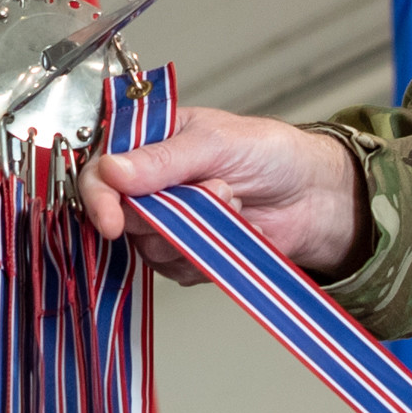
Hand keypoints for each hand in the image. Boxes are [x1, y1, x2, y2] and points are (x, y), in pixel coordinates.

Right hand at [80, 106, 371, 285]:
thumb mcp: (216, 142)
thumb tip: (112, 171)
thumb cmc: (270, 153)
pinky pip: (177, 269)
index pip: (98, 172)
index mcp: (146, 143)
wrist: (313, 195)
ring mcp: (166, 223)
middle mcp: (148, 185)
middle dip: (161, 215)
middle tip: (209, 194)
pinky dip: (207, 255)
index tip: (113, 221)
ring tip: (231, 201)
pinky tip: (234, 229)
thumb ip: (162, 159)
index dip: (98, 198)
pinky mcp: (186, 255)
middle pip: (119, 216)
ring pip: (148, 248)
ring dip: (193, 232)